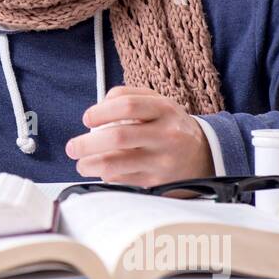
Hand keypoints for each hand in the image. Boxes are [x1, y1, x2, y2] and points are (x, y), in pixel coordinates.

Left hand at [64, 85, 213, 186]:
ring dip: (90, 164)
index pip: (128, 106)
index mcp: (165, 110)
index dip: (100, 112)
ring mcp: (162, 161)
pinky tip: (103, 171)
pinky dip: (106, 176)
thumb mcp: (157, 102)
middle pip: (118, 136)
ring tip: (82, 163)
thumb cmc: (170, 125)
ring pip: (115, 164)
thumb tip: (97, 107)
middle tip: (73, 147)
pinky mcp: (157, 183)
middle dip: (87, 143)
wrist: (205, 155)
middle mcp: (166, 135)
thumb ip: (126, 96)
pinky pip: (122, 180)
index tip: (87, 119)